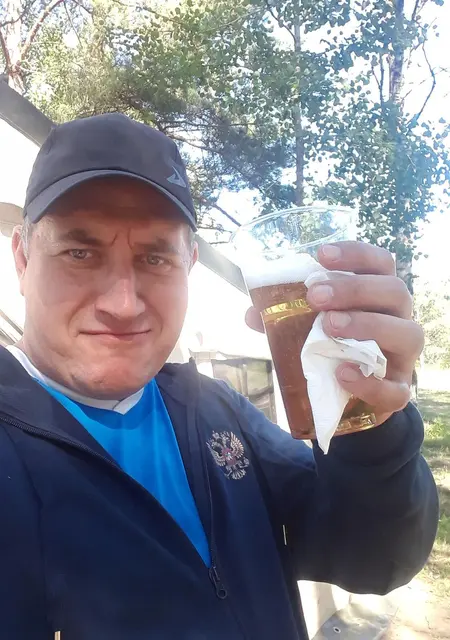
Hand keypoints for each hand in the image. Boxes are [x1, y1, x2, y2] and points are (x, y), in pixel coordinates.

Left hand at [245, 241, 423, 424]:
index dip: (356, 254)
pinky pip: (396, 389)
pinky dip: (370, 382)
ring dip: (368, 325)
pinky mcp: (399, 391)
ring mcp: (403, 356)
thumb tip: (252, 312)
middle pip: (394, 291)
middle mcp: (398, 319)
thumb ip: (284, 319)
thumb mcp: (307, 329)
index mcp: (378, 294)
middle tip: (315, 295)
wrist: (349, 398)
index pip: (379, 263)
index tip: (321, 254)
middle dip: (354, 289)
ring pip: (407, 333)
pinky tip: (343, 374)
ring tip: (330, 326)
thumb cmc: (331, 349)